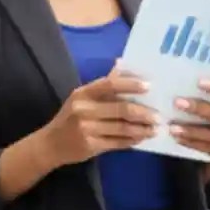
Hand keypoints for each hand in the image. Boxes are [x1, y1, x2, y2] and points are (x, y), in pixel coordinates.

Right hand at [39, 71, 159, 167]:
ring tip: (155, 128)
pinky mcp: (91, 146)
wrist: (51, 144)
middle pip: (121, 109)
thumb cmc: (70, 117)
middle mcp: (84, 110)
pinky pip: (118, 143)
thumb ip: (103, 84)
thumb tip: (122, 63)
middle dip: (144, 113)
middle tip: (158, 115)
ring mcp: (87, 129)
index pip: (110, 85)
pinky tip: (142, 138)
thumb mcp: (82, 97)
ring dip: (142, 129)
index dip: (130, 84)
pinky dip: (133, 140)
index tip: (149, 86)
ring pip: (123, 128)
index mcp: (83, 93)